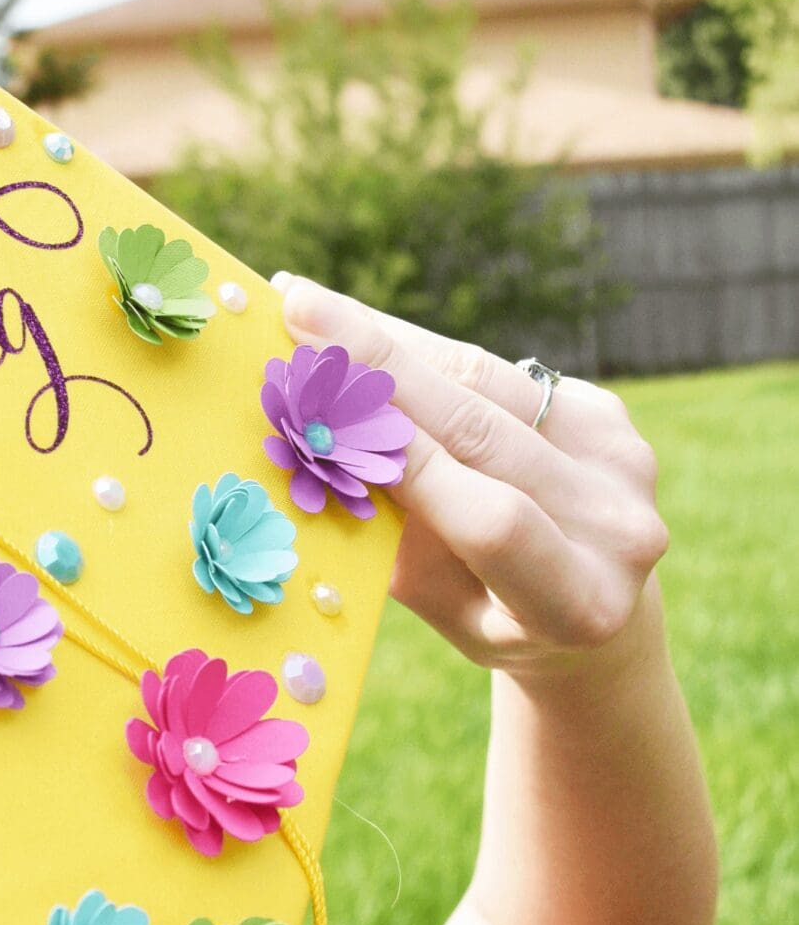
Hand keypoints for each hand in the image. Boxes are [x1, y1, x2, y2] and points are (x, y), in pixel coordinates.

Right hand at [274, 277, 668, 675]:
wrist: (596, 615)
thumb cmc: (493, 618)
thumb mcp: (443, 605)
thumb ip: (404, 536)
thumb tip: (324, 444)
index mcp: (578, 602)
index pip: (490, 519)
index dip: (406, 460)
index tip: (322, 404)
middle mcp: (618, 525)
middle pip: (487, 431)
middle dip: (382, 369)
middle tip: (300, 312)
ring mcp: (624, 461)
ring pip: (489, 382)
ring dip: (393, 342)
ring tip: (315, 307)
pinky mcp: (609, 414)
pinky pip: (501, 370)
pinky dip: (427, 351)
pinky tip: (367, 330)